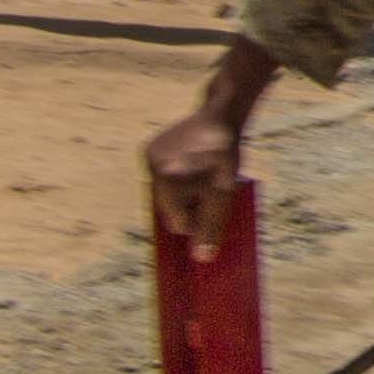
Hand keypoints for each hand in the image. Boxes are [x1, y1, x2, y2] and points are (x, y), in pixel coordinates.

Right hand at [144, 105, 247, 240]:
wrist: (220, 115)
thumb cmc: (224, 155)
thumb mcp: (223, 192)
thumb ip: (211, 224)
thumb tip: (201, 258)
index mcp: (171, 181)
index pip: (179, 223)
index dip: (198, 224)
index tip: (211, 217)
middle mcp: (155, 169)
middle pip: (168, 209)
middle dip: (188, 210)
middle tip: (207, 199)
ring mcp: (149, 157)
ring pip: (164, 195)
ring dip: (181, 196)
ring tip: (201, 182)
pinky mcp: (149, 149)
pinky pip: (160, 178)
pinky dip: (174, 181)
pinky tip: (190, 172)